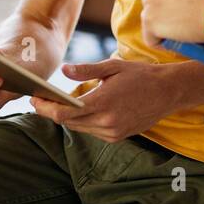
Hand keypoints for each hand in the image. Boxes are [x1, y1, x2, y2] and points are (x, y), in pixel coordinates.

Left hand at [30, 58, 186, 142]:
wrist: (169, 92)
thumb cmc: (141, 75)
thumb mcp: (113, 67)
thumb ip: (86, 70)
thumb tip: (63, 70)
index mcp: (102, 102)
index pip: (63, 112)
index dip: (44, 107)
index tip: (34, 99)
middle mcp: (106, 122)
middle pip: (67, 121)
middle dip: (52, 111)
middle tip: (40, 99)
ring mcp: (112, 132)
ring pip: (79, 128)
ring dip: (68, 117)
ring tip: (58, 104)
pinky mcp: (117, 137)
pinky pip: (92, 131)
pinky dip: (84, 121)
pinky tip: (83, 110)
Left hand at [79, 0, 203, 47]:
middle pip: (149, 9)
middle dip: (165, 18)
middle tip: (189, 17)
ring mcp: (150, 4)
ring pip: (153, 26)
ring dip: (169, 30)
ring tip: (191, 23)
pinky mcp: (152, 22)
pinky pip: (155, 39)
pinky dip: (167, 42)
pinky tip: (184, 34)